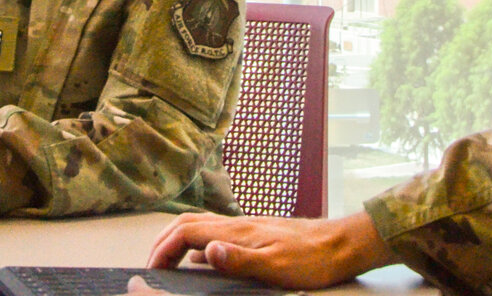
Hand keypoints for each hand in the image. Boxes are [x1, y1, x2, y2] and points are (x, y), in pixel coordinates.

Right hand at [145, 211, 390, 289]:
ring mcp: (246, 227)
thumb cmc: (311, 259)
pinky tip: (205, 262)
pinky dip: (199, 245)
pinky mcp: (255, 233)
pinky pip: (217, 233)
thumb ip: (238, 260)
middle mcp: (237, 224)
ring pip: (201, 226)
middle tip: (152, 265)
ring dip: (179, 240)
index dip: (164, 249)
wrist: (340, 245)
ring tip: (169, 263)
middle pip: (188, 223)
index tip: (152, 269)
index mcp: (236, 231)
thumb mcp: (275, 267)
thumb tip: (206, 251)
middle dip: (164, 241)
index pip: (186, 232)